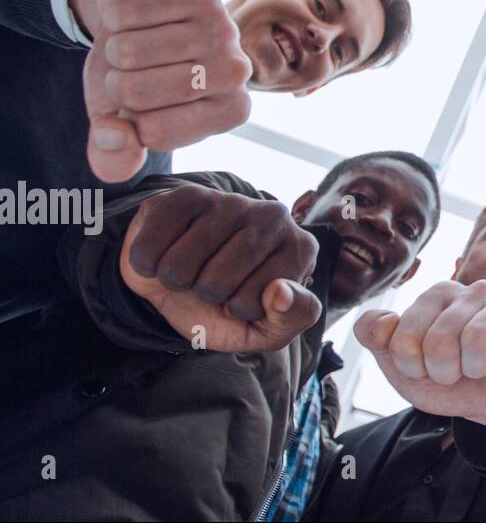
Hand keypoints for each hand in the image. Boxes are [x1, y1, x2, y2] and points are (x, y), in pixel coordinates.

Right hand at [73, 0, 252, 183]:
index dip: (126, 121)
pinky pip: (123, 13)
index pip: (153, 133)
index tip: (142, 105)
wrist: (140, 21)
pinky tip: (137, 18)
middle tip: (133, 71)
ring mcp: (223, 27)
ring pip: (127, 51)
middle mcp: (238, 73)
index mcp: (230, 113)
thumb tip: (117, 138)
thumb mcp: (120, 128)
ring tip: (136, 44)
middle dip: (115, 83)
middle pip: (137, 91)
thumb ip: (115, 158)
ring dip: (113, 48)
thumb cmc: (136, 79)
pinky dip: (114, 17)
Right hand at [119, 184, 319, 350]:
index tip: (244, 296)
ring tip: (192, 267)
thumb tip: (280, 293)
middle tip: (212, 282)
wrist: (179, 280)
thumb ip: (291, 318)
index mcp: (301, 249)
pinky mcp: (186, 195)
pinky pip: (148, 250)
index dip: (243, 310)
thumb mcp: (264, 327)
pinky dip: (147, 264)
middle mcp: (274, 216)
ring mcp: (230, 200)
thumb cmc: (226, 306)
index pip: (263, 299)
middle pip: (217, 282)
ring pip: (179, 266)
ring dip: (175, 280)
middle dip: (206, 295)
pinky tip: (168, 249)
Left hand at [355, 279, 485, 429]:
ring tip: (484, 370)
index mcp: (440, 294)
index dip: (413, 368)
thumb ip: (381, 341)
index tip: (428, 370)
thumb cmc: (455, 382)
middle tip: (460, 373)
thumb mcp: (409, 371)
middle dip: (446, 372)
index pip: (404, 336)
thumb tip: (376, 321)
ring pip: (478, 338)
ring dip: (477, 371)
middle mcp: (475, 289)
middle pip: (441, 339)